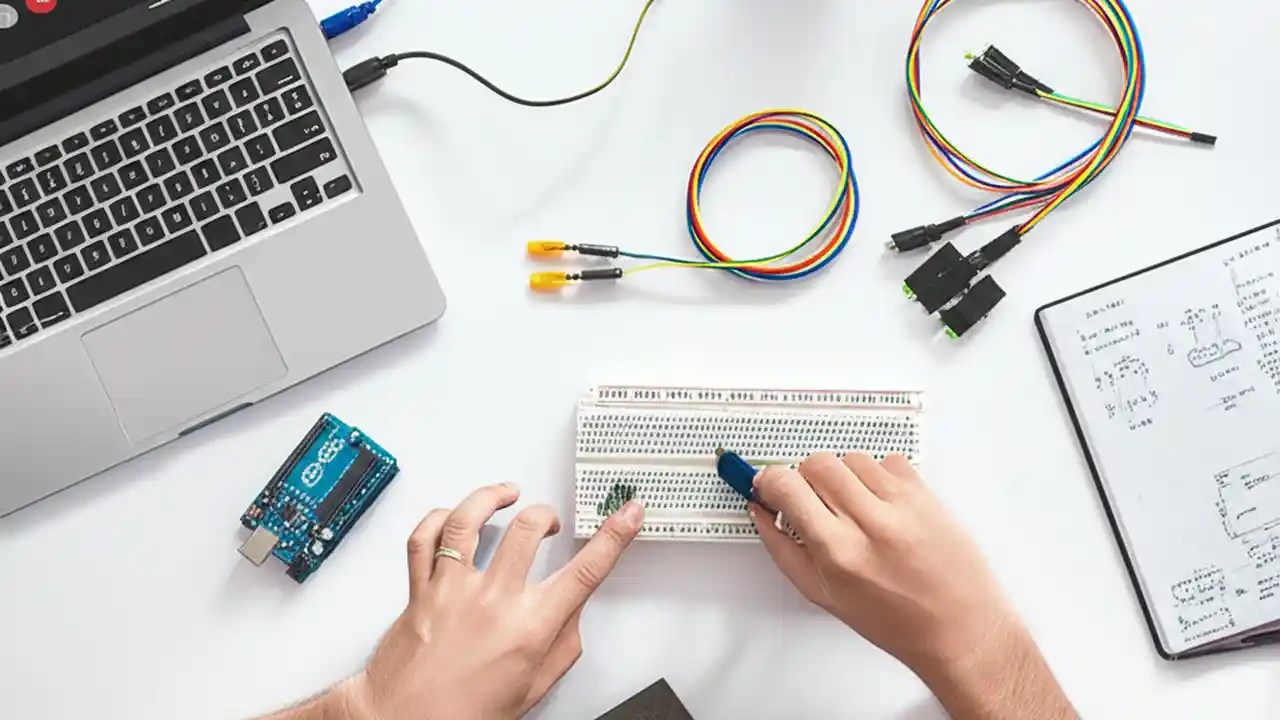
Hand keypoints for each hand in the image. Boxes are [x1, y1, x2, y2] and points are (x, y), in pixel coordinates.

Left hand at [271, 483, 644, 719]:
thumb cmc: (464, 713)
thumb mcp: (534, 686)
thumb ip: (562, 642)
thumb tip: (573, 607)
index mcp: (529, 628)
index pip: (585, 571)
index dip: (614, 536)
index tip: (628, 514)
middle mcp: (492, 601)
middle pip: (528, 529)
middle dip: (547, 514)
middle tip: (550, 521)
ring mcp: (452, 590)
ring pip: (469, 519)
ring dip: (492, 496)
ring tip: (505, 493)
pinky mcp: (418, 589)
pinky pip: (424, 539)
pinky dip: (439, 518)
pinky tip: (454, 515)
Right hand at [752, 453, 1073, 719]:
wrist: (960, 629)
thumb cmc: (897, 622)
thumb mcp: (825, 596)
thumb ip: (784, 550)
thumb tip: (761, 512)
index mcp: (838, 552)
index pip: (787, 486)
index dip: (770, 480)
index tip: (768, 484)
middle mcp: (870, 523)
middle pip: (817, 463)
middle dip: (805, 477)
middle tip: (812, 499)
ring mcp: (902, 505)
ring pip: (850, 458)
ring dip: (843, 476)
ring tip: (853, 507)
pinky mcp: (926, 494)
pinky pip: (886, 461)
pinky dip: (876, 476)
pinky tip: (881, 504)